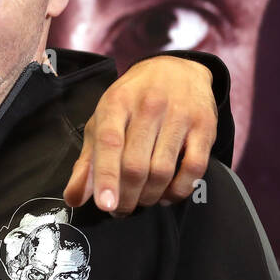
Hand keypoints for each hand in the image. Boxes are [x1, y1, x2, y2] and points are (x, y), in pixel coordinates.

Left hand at [64, 54, 214, 213]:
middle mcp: (149, 106)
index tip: (106, 206)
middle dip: (127, 196)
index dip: (106, 177)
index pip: (109, 143)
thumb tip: (74, 198)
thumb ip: (87, 162)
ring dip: (150, 196)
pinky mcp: (205, 127)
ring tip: (141, 201)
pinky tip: (167, 195)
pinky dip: (178, 190)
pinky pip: (194, 168)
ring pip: (163, 170)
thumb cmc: (132, 101)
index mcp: (117, 103)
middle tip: (121, 209)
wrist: (176, 70)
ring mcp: (180, 115)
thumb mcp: (102, 122)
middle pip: (136, 164)